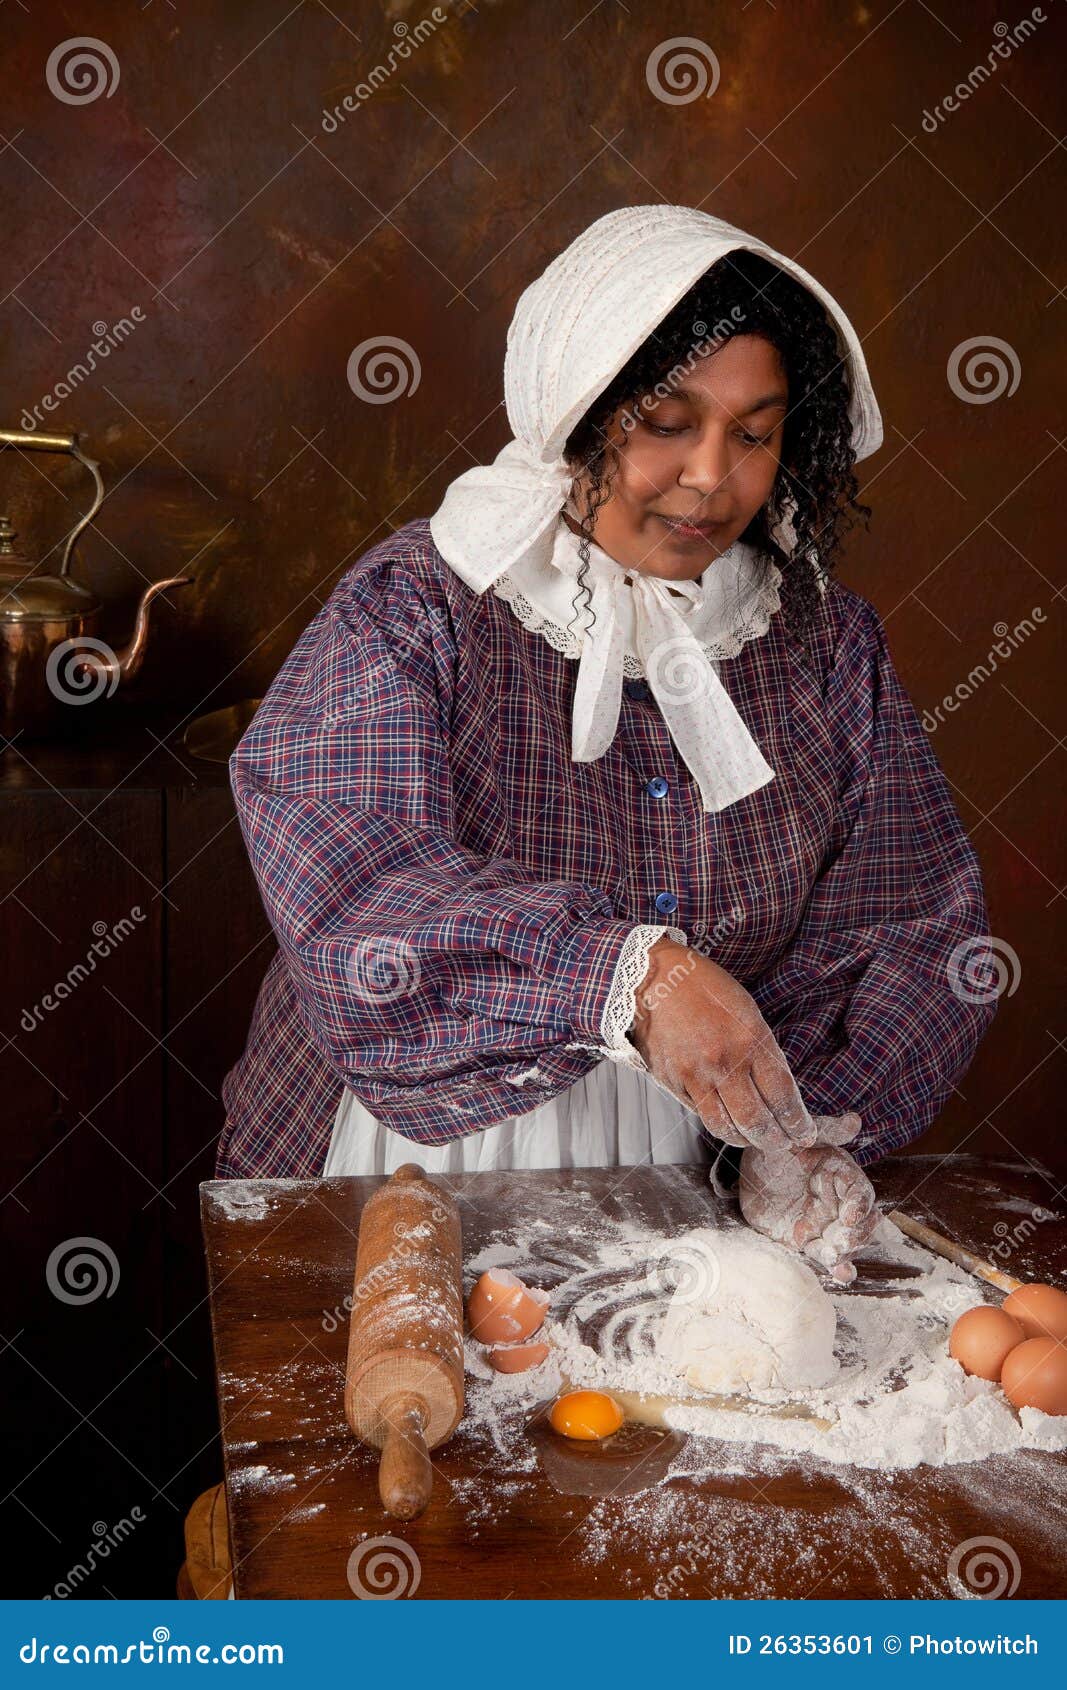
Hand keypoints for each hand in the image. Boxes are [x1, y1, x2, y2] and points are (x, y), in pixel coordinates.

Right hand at [629, 938, 816, 1152]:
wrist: (655, 978)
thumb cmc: (706, 989)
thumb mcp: (747, 1013)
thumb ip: (761, 1052)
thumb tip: (774, 1093)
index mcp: (751, 1040)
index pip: (782, 1097)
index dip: (797, 1123)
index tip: (804, 1133)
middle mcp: (724, 1062)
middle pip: (756, 1121)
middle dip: (776, 1140)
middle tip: (784, 1144)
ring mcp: (695, 1075)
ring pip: (725, 1127)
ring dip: (745, 1139)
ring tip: (755, 1138)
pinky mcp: (671, 1082)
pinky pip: (699, 1113)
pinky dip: (716, 1121)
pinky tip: (726, 1119)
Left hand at [737, 1111, 878, 1283]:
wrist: (747, 1165)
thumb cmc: (776, 1143)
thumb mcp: (795, 1134)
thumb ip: (825, 1130)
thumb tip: (855, 1120)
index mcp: (841, 1174)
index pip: (860, 1192)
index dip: (860, 1205)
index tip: (850, 1216)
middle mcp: (838, 1201)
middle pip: (861, 1223)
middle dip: (857, 1234)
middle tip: (841, 1241)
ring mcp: (825, 1222)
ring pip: (847, 1242)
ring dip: (847, 1252)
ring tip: (835, 1258)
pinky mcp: (808, 1239)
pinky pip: (827, 1255)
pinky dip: (838, 1267)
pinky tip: (842, 1274)